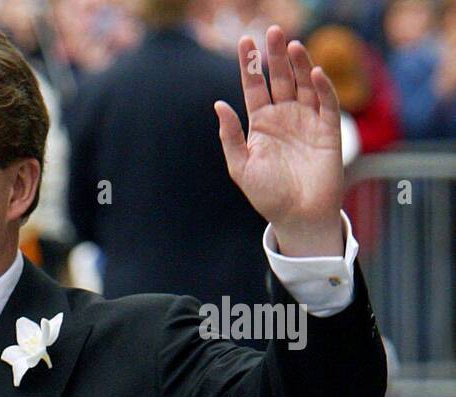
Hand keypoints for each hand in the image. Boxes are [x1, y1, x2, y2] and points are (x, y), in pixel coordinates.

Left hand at [216, 26, 344, 256]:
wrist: (297, 216)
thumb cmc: (267, 195)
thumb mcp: (241, 166)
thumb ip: (230, 136)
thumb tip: (219, 104)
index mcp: (260, 123)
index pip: (254, 86)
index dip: (249, 65)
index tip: (245, 41)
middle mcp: (284, 116)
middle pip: (280, 78)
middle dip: (276, 55)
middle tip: (272, 31)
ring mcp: (307, 120)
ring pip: (303, 83)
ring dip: (298, 63)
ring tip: (291, 45)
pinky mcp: (328, 129)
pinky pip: (326, 102)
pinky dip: (321, 86)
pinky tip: (312, 72)